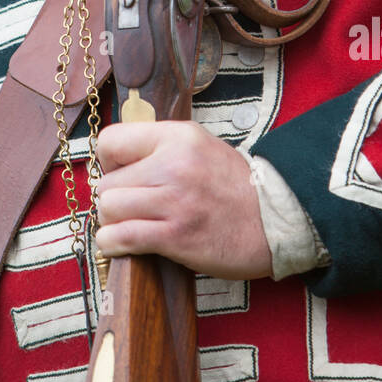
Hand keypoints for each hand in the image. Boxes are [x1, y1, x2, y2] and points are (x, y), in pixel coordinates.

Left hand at [94, 119, 272, 281]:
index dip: (109, 162)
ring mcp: (174, 201)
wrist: (275, 218)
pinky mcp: (176, 236)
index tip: (122, 175)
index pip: (111, 140)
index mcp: (178, 137)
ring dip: (112, 222)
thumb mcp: (199, 147)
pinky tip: (120, 244)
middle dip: (113, 198)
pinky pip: (122, 237)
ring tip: (129, 226)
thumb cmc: (235, 186)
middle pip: (107, 183)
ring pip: (109, 208)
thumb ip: (161, 147)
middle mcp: (173, 164)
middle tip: (132, 207)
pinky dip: (113, 243)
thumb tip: (116, 160)